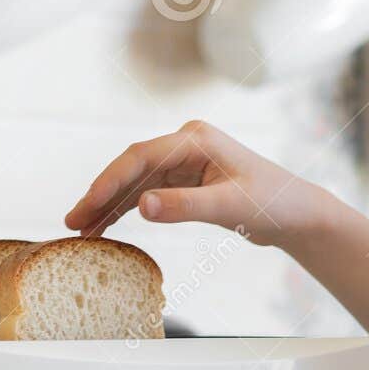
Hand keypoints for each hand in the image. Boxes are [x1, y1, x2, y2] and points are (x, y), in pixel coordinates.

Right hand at [63, 119, 336, 249]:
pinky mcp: (185, 180)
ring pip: (135, 182)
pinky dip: (126, 210)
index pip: (140, 158)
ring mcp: (183, 162)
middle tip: (71, 222)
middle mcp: (185, 145)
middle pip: (130, 168)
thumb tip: (141, 206)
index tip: (86, 207)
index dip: (108, 182)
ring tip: (81, 229)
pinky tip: (106, 226)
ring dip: (108, 205)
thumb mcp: (229, 207)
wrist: (296, 213)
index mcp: (194, 140)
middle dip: (100, 194)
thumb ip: (184, 206)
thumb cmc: (272, 203)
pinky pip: (147, 193)